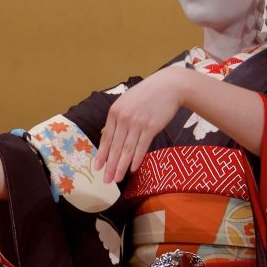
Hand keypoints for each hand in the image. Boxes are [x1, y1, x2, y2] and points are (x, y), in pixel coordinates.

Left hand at [93, 67, 188, 183]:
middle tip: (105, 180)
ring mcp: (137, 123)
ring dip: (121, 166)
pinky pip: (142, 146)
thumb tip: (105, 134)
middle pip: (115, 146)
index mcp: (114, 112)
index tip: (97, 167)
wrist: (168, 86)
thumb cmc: (147, 94)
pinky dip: (137, 159)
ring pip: (127, 149)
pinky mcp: (151, 127)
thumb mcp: (126, 102)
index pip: (106, 138)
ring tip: (116, 179)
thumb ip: (116, 118)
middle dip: (109, 165)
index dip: (102, 154)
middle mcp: (124, 118)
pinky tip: (132, 169)